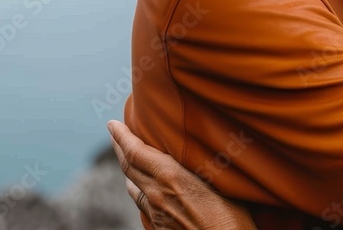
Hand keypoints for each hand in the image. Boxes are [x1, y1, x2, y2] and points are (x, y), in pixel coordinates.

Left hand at [107, 120, 257, 229]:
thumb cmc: (230, 216)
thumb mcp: (220, 180)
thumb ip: (199, 164)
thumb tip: (194, 146)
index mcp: (170, 177)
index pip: (135, 152)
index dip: (121, 136)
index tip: (112, 123)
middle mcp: (157, 194)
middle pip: (128, 167)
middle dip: (119, 147)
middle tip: (114, 132)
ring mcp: (155, 213)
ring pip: (133, 186)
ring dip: (128, 168)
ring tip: (128, 157)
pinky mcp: (158, 227)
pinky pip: (141, 203)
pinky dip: (138, 188)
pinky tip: (144, 188)